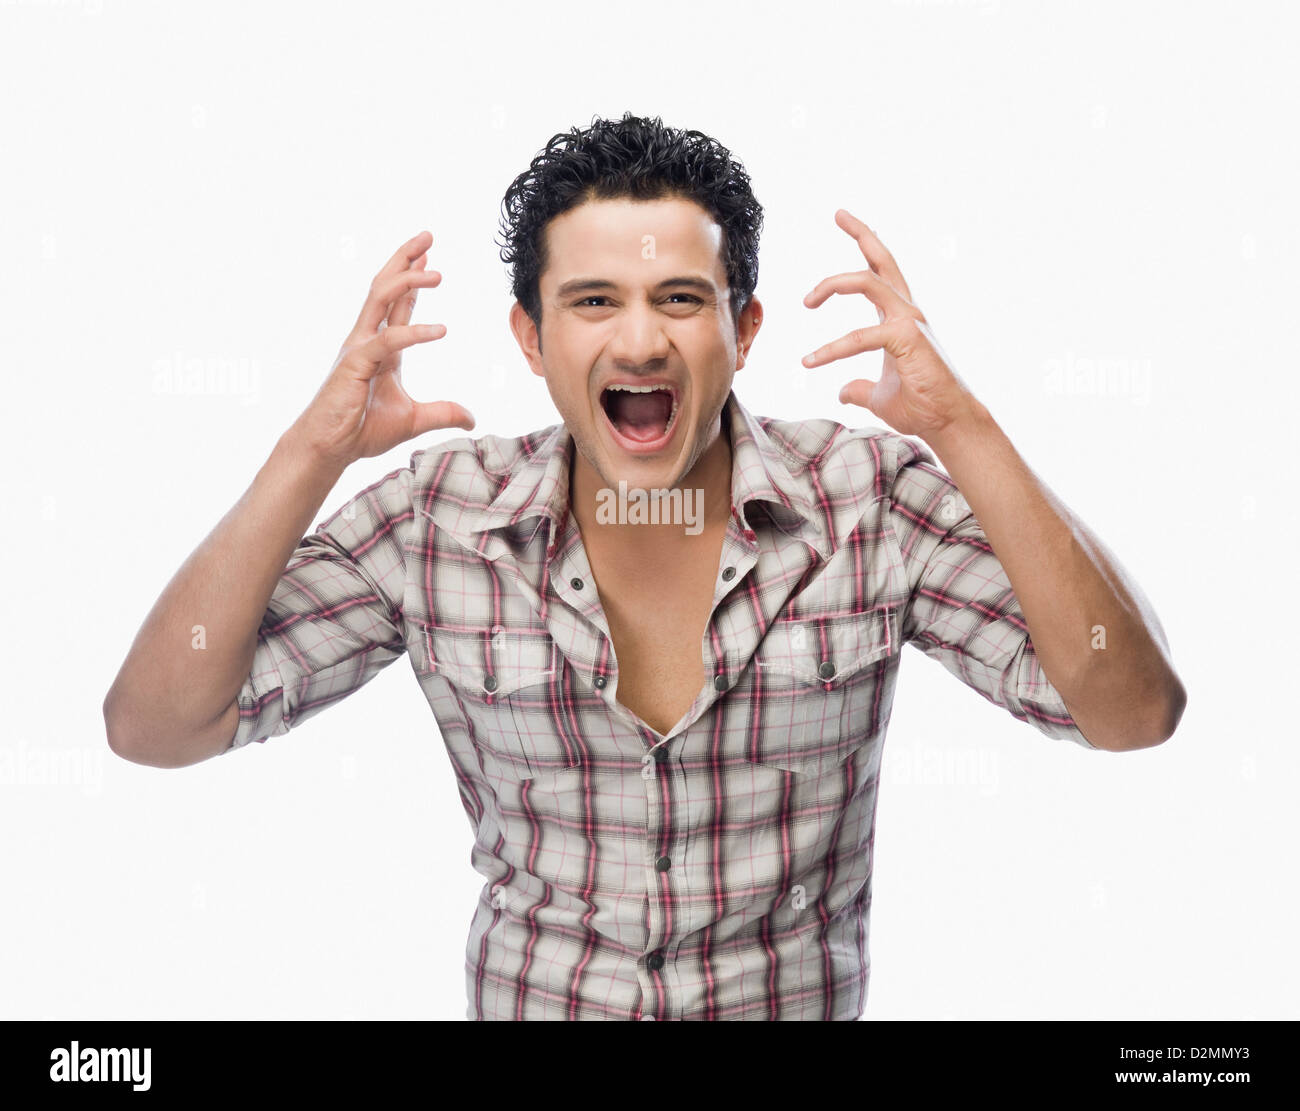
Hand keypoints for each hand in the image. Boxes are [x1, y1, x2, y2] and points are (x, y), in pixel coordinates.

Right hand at [290, 230, 474, 467]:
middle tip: (428, 236)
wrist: (329, 448)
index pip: (397, 303)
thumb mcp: (414, 420)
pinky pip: (388, 341)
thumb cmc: (361, 430)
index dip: (412, 278)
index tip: (429, 255)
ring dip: (408, 281)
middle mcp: (367, 339)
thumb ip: (443, 413)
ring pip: (381, 299)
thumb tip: (472, 418)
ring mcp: (359, 348)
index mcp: (381, 347)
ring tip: (437, 272)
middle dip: (405, 259)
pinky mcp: (355, 363)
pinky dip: (414, 332)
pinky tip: (440, 330)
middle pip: (385, 287)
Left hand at [801, 209, 980, 440]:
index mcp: (900, 317)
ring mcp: (909, 321)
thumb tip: (843, 391)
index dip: (866, 243)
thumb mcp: (879, 396)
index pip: (881, 272)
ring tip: (807, 300)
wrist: (946, 423)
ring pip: (867, 282)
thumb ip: (860, 388)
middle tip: (838, 213)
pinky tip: (811, 361)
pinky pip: (861, 336)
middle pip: (882, 259)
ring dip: (832, 283)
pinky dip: (832, 349)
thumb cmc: (921, 407)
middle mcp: (907, 311)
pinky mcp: (907, 339)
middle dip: (861, 232)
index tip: (845, 222)